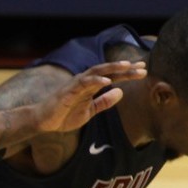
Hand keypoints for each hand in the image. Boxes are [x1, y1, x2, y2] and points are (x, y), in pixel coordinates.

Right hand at [31, 60, 145, 134]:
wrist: (44, 121)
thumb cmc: (64, 115)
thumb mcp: (90, 111)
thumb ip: (104, 102)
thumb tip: (121, 92)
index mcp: (92, 86)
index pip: (113, 76)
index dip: (128, 73)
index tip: (143, 70)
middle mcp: (86, 81)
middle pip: (109, 71)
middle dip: (125, 69)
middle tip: (142, 66)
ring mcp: (77, 84)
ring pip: (97, 71)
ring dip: (113, 68)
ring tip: (127, 66)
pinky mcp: (69, 90)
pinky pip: (84, 83)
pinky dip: (96, 81)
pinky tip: (108, 81)